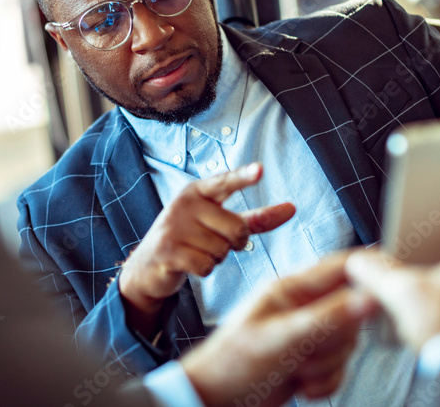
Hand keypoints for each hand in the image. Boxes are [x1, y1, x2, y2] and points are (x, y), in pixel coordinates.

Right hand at [119, 163, 294, 335]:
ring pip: (222, 250)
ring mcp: (174, 226)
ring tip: (196, 251)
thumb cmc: (190, 239)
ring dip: (216, 258)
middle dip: (233, 244)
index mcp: (198, 191)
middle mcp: (185, 203)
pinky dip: (205, 270)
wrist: (148, 265)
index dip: (244, 176)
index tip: (260, 170)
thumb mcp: (218, 223)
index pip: (225, 182)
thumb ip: (254, 218)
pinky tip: (190, 264)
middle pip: (236, 228)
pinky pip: (207, 265)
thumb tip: (291, 208)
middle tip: (212, 242)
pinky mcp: (168, 250)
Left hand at [181, 252, 377, 406]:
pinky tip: (301, 383)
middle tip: (312, 350)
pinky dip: (325, 380)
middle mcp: (302, 308)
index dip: (370, 274)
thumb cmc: (232, 363)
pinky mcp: (309, 360)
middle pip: (352, 312)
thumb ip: (328, 318)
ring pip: (347, 343)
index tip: (390, 290)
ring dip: (328, 364)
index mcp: (292, 290)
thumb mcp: (283, 338)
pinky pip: (339, 366)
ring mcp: (306, 334)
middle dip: (337, 340)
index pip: (342, 268)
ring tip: (298, 369)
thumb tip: (368, 298)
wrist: (216, 400)